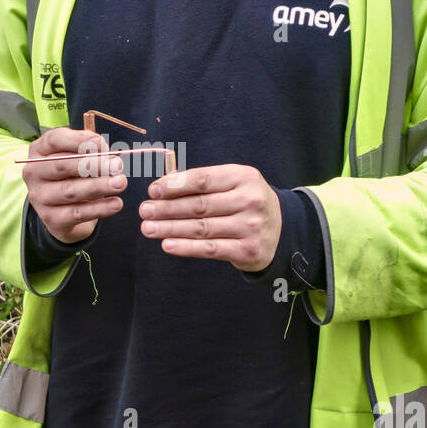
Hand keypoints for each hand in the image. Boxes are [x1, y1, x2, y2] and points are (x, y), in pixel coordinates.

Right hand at [21, 126, 127, 244]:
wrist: (64, 211)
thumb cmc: (74, 175)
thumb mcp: (79, 157)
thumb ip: (90, 150)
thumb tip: (106, 153)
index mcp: (39, 150)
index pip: (55, 140)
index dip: (78, 140)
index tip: (101, 143)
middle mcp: (34, 173)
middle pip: (62, 165)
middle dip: (93, 164)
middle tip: (117, 165)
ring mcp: (39, 197)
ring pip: (70, 191)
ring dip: (99, 186)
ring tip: (120, 183)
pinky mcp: (51, 218)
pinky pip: (77, 213)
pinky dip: (99, 208)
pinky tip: (116, 203)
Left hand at [138, 164, 281, 271]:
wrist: (281, 229)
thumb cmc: (245, 202)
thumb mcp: (233, 183)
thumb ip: (204, 182)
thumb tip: (163, 185)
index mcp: (244, 177)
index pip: (203, 180)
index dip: (175, 185)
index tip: (153, 191)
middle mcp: (250, 200)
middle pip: (200, 205)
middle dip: (167, 208)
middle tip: (145, 211)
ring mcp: (251, 226)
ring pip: (202, 228)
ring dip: (170, 228)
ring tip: (148, 228)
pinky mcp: (248, 250)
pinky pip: (211, 249)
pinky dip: (186, 247)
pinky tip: (167, 245)